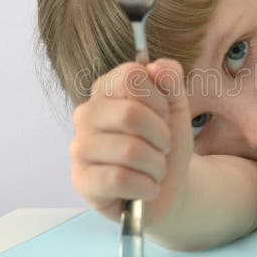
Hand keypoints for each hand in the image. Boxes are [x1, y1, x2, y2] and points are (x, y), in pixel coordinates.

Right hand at [69, 58, 193, 225]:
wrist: (169, 185)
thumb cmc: (165, 143)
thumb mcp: (177, 106)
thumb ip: (170, 79)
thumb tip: (154, 68)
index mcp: (106, 90)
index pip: (131, 76)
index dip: (158, 99)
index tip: (164, 116)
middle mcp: (86, 114)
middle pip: (130, 113)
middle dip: (161, 136)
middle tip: (163, 147)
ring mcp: (80, 148)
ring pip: (129, 150)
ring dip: (156, 165)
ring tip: (156, 169)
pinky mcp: (81, 181)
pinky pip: (118, 179)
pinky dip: (145, 186)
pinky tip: (146, 187)